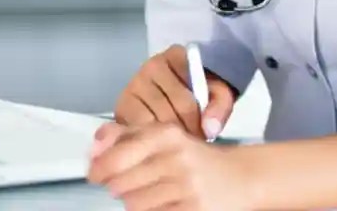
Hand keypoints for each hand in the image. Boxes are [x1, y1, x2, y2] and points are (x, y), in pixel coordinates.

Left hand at [87, 121, 252, 210]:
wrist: (242, 177)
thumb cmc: (197, 159)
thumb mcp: (165, 136)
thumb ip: (125, 135)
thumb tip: (94, 145)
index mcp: (166, 135)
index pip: (117, 154)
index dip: (99, 168)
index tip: (95, 174)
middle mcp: (176, 158)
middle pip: (120, 183)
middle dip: (119, 187)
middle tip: (132, 184)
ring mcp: (185, 186)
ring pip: (133, 204)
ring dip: (136, 202)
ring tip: (155, 194)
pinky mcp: (192, 210)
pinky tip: (165, 204)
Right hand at [114, 44, 236, 139]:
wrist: (182, 96)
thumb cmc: (201, 93)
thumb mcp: (219, 95)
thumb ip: (220, 106)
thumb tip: (209, 129)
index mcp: (176, 56)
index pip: (187, 97)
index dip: (196, 119)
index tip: (203, 130)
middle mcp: (150, 66)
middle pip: (172, 110)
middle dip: (185, 131)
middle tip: (192, 143)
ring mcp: (133, 85)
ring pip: (155, 122)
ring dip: (168, 139)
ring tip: (177, 143)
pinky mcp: (121, 106)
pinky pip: (137, 129)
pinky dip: (150, 140)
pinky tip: (159, 141)